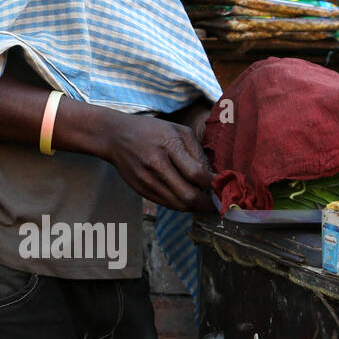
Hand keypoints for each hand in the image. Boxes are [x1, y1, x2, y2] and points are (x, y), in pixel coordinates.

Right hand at [100, 113, 215, 212]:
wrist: (114, 137)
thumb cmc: (151, 131)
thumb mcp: (178, 131)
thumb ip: (197, 152)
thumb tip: (214, 176)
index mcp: (167, 146)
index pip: (196, 174)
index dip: (214, 185)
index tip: (224, 188)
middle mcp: (155, 165)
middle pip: (188, 195)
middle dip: (208, 203)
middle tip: (219, 203)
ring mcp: (146, 180)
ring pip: (178, 204)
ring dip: (196, 207)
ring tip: (206, 203)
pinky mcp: (140, 190)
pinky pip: (166, 204)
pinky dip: (181, 205)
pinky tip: (189, 200)